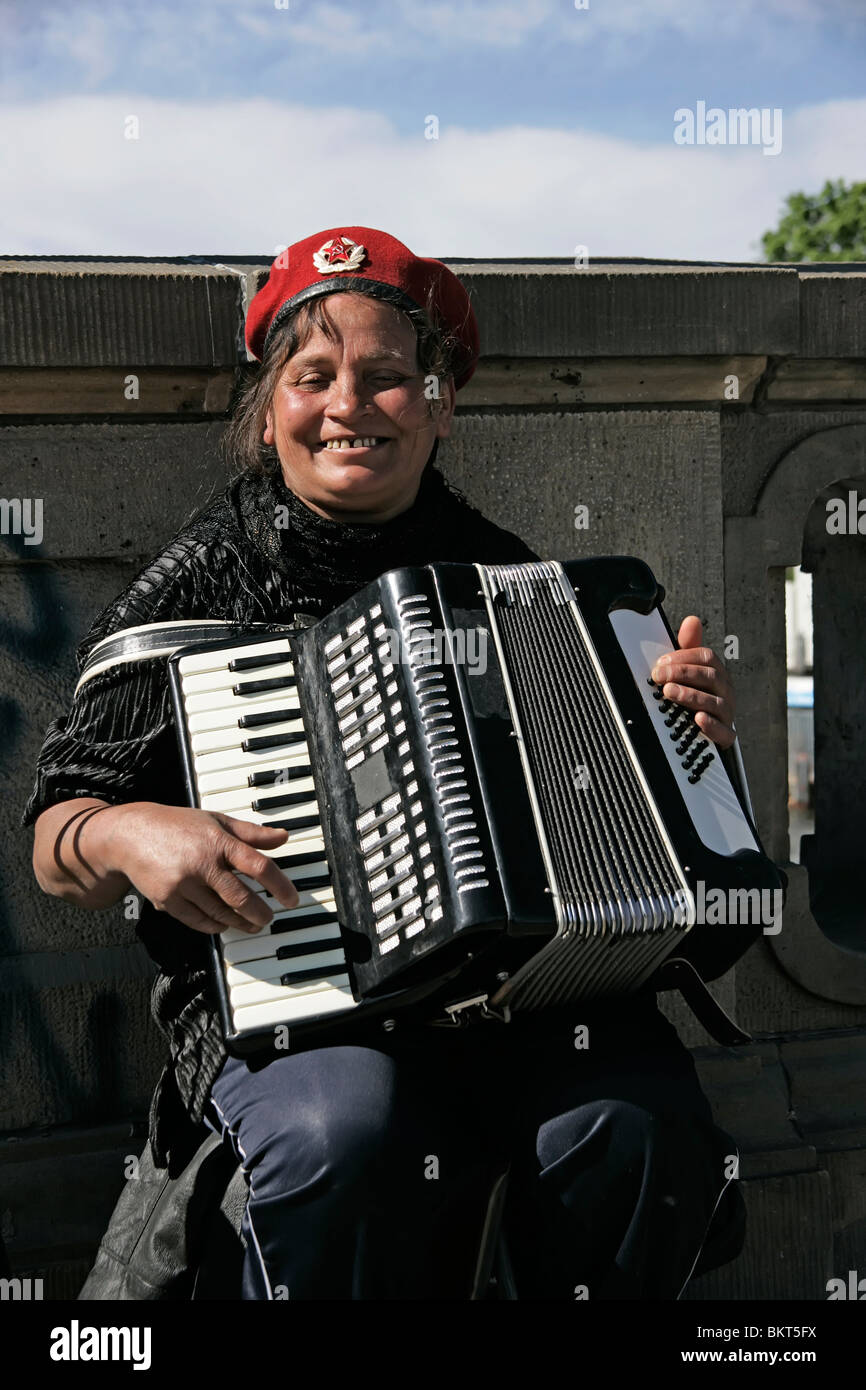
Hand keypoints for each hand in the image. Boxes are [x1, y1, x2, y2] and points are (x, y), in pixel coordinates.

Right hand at [100, 802, 299, 934]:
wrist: (130, 835)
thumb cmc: (177, 826)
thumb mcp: (216, 821)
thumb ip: (251, 833)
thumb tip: (282, 837)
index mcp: (218, 841)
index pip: (258, 866)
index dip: (279, 885)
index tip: (291, 899)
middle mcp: (201, 863)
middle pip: (241, 897)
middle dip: (260, 913)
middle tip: (269, 918)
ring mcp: (183, 884)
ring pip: (220, 913)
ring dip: (240, 923)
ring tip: (253, 925)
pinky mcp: (167, 900)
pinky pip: (198, 921)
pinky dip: (215, 926)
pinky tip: (225, 925)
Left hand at [651, 615, 735, 749]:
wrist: (709, 731)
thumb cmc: (698, 696)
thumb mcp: (691, 671)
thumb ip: (689, 648)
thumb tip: (692, 620)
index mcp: (717, 673)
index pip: (707, 657)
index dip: (684, 657)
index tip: (661, 663)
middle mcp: (725, 690)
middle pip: (710, 676)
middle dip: (682, 674)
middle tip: (659, 676)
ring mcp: (726, 713)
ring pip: (714, 702)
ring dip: (691, 696)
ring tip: (670, 692)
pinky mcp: (725, 736)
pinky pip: (724, 732)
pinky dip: (711, 725)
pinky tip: (698, 719)